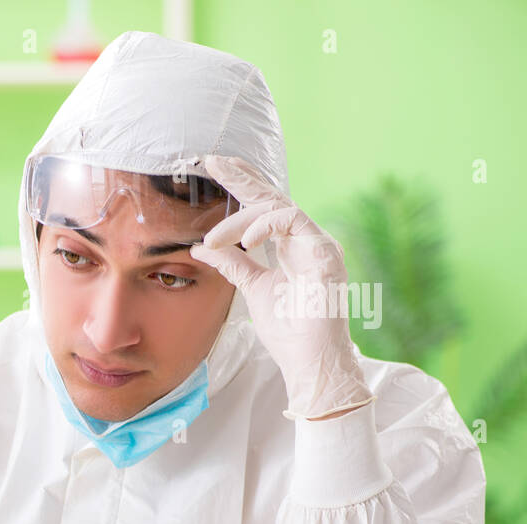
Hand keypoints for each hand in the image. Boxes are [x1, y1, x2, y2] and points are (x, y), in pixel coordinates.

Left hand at [189, 155, 372, 419]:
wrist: (310, 361)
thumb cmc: (289, 330)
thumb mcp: (252, 289)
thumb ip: (232, 265)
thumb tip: (201, 248)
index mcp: (290, 247)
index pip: (263, 208)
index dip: (241, 184)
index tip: (213, 168)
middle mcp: (306, 239)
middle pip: (273, 196)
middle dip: (242, 176)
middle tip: (211, 160)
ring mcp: (318, 244)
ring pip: (277, 207)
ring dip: (240, 221)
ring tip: (214, 239)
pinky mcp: (324, 253)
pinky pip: (293, 221)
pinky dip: (265, 226)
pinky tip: (246, 241)